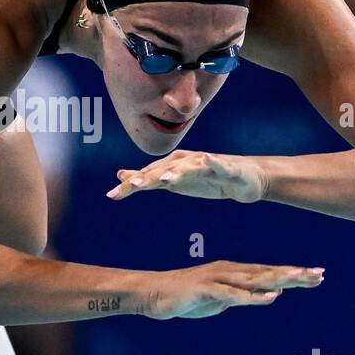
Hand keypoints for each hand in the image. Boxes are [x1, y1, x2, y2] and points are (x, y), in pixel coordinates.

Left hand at [107, 150, 265, 202]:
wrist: (242, 177)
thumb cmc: (205, 178)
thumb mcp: (174, 182)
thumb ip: (149, 179)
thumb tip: (121, 176)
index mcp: (171, 166)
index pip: (146, 176)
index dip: (129, 185)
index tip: (111, 195)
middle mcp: (184, 161)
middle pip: (161, 172)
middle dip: (146, 178)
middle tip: (130, 187)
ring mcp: (204, 163)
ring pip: (187, 168)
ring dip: (175, 172)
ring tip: (164, 179)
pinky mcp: (224, 168)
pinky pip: (217, 164)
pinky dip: (212, 162)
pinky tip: (207, 159)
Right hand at [145, 261, 323, 318]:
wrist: (153, 293)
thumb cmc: (186, 297)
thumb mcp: (221, 299)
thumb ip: (244, 296)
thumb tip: (270, 296)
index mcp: (234, 273)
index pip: (269, 273)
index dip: (293, 275)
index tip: (317, 276)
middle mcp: (230, 271)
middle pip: (267, 273)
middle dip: (294, 274)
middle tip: (319, 274)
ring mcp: (217, 278)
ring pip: (254, 280)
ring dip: (279, 280)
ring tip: (301, 279)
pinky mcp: (206, 290)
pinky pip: (233, 294)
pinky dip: (252, 297)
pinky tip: (270, 297)